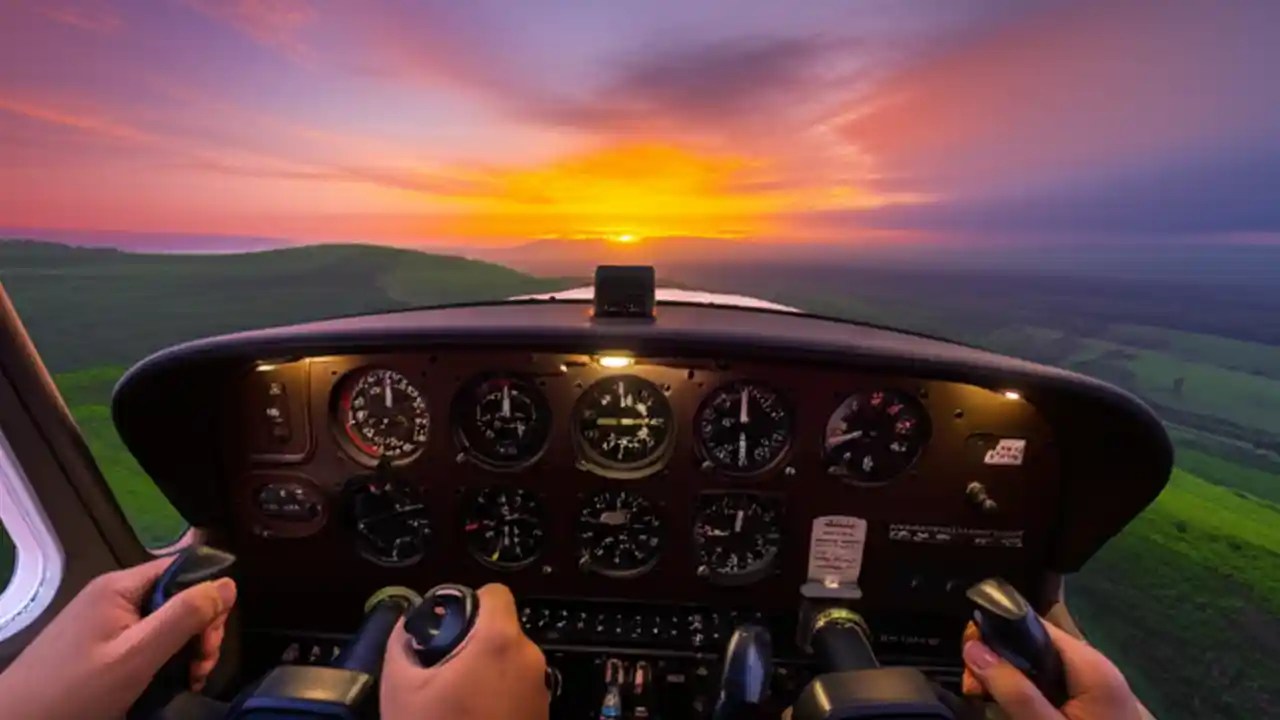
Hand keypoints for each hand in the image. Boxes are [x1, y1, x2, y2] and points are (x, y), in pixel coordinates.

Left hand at [0, 556, 236, 719]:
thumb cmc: (76, 691)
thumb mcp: (137, 655)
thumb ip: (184, 617)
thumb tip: (229, 583)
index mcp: (121, 587)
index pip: (183, 569)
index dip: (208, 597)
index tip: (213, 636)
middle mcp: (114, 595)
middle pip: (177, 596)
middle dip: (199, 629)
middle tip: (202, 668)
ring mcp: (105, 620)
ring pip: (165, 621)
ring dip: (185, 648)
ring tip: (191, 679)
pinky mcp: (100, 644)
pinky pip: (145, 639)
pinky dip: (164, 658)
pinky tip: (172, 681)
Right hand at [381, 584, 547, 719]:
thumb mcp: (401, 688)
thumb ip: (402, 644)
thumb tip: (407, 625)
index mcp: (499, 642)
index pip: (495, 594)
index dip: (469, 602)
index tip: (448, 621)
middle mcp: (528, 659)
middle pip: (501, 630)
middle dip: (472, 643)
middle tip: (442, 667)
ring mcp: (540, 688)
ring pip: (509, 661)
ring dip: (484, 671)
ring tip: (454, 698)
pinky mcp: (541, 713)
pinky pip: (517, 688)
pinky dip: (496, 694)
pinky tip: (471, 715)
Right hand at [962, 619, 1142, 719]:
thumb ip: (1012, 691)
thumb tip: (974, 649)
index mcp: (1090, 666)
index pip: (1036, 625)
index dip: (998, 633)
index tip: (969, 657)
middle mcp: (1095, 668)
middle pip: (1035, 645)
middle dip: (999, 660)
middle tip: (973, 689)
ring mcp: (1095, 689)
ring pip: (1040, 668)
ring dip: (1009, 680)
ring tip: (984, 700)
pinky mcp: (1092, 706)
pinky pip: (1052, 687)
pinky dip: (1028, 693)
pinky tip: (1011, 709)